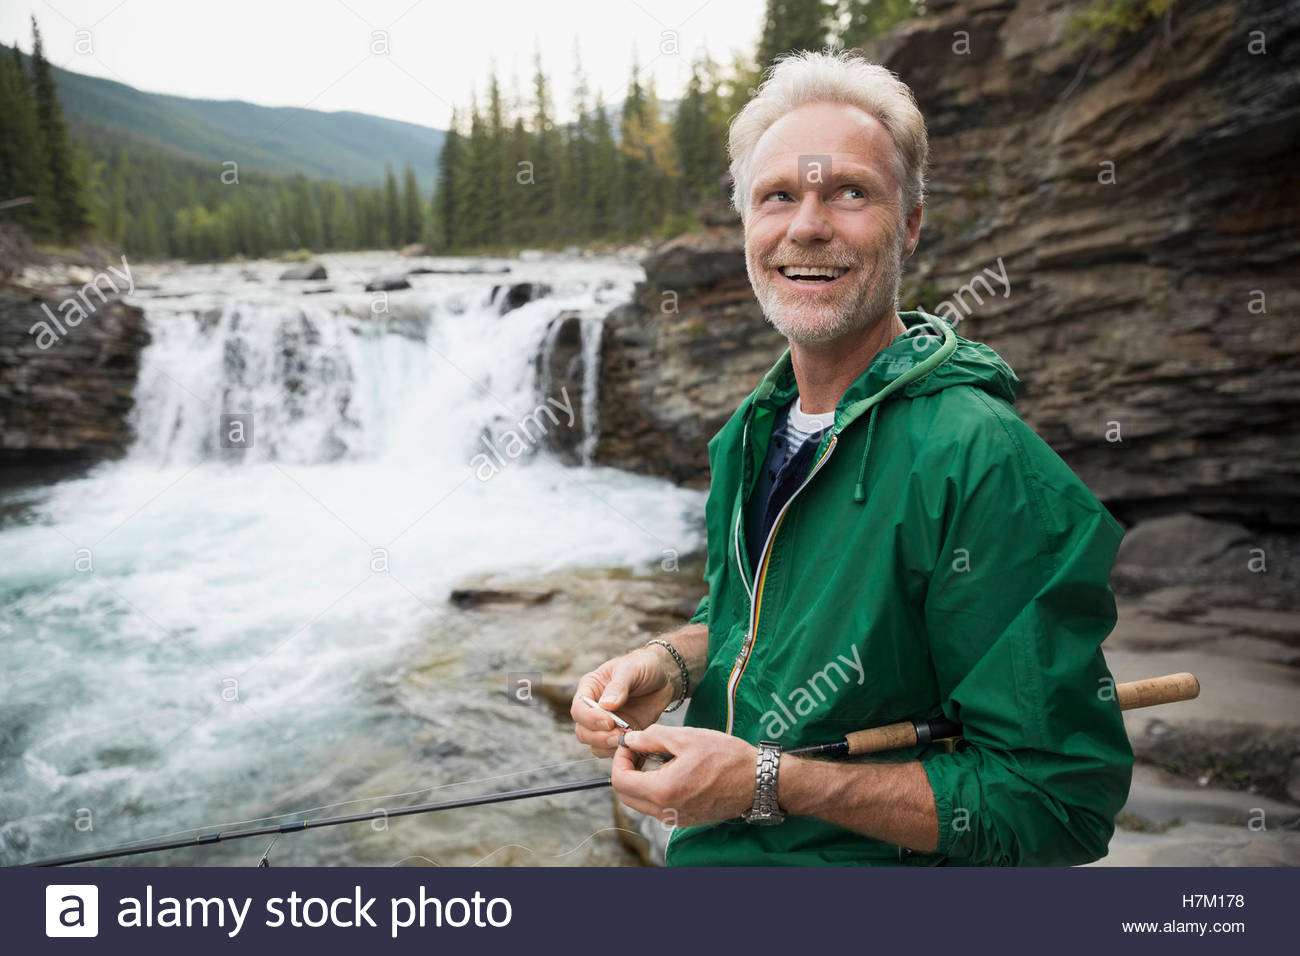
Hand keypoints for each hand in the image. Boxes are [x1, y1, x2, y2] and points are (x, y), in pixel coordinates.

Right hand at [570, 647, 676, 756]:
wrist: (663, 677)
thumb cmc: (643, 666)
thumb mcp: (631, 669)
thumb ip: (618, 686)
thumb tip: (606, 705)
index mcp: (590, 688)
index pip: (579, 709)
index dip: (590, 719)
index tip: (609, 721)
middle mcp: (593, 708)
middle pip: (582, 731)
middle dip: (599, 737)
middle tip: (619, 736)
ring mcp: (605, 723)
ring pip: (594, 744)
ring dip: (608, 746)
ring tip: (627, 739)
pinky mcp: (619, 734)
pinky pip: (610, 750)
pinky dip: (619, 751)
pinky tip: (633, 743)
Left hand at [610, 724, 757, 826]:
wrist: (757, 781)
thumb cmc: (726, 757)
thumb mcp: (686, 737)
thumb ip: (652, 738)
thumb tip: (629, 740)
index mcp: (663, 790)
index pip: (620, 780)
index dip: (619, 759)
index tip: (630, 744)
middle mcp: (666, 811)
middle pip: (627, 795)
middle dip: (627, 771)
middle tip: (641, 750)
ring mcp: (676, 819)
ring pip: (641, 803)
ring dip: (641, 781)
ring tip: (659, 758)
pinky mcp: (686, 820)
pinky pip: (659, 807)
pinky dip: (656, 789)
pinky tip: (673, 771)